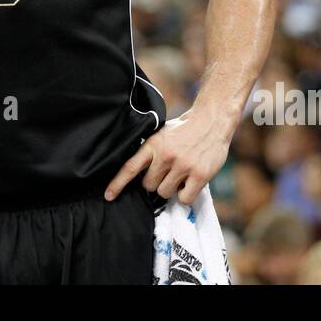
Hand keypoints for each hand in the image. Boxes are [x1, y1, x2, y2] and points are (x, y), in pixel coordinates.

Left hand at [104, 107, 233, 205]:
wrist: (212, 121)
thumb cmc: (185, 130)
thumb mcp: (162, 134)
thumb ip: (151, 151)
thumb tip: (136, 172)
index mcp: (154, 144)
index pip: (130, 167)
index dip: (118, 183)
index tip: (108, 196)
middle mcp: (166, 155)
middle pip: (149, 186)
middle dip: (156, 182)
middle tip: (168, 171)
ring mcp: (183, 165)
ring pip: (165, 193)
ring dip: (172, 188)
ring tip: (181, 174)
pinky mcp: (200, 175)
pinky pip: (184, 199)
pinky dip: (186, 195)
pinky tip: (190, 182)